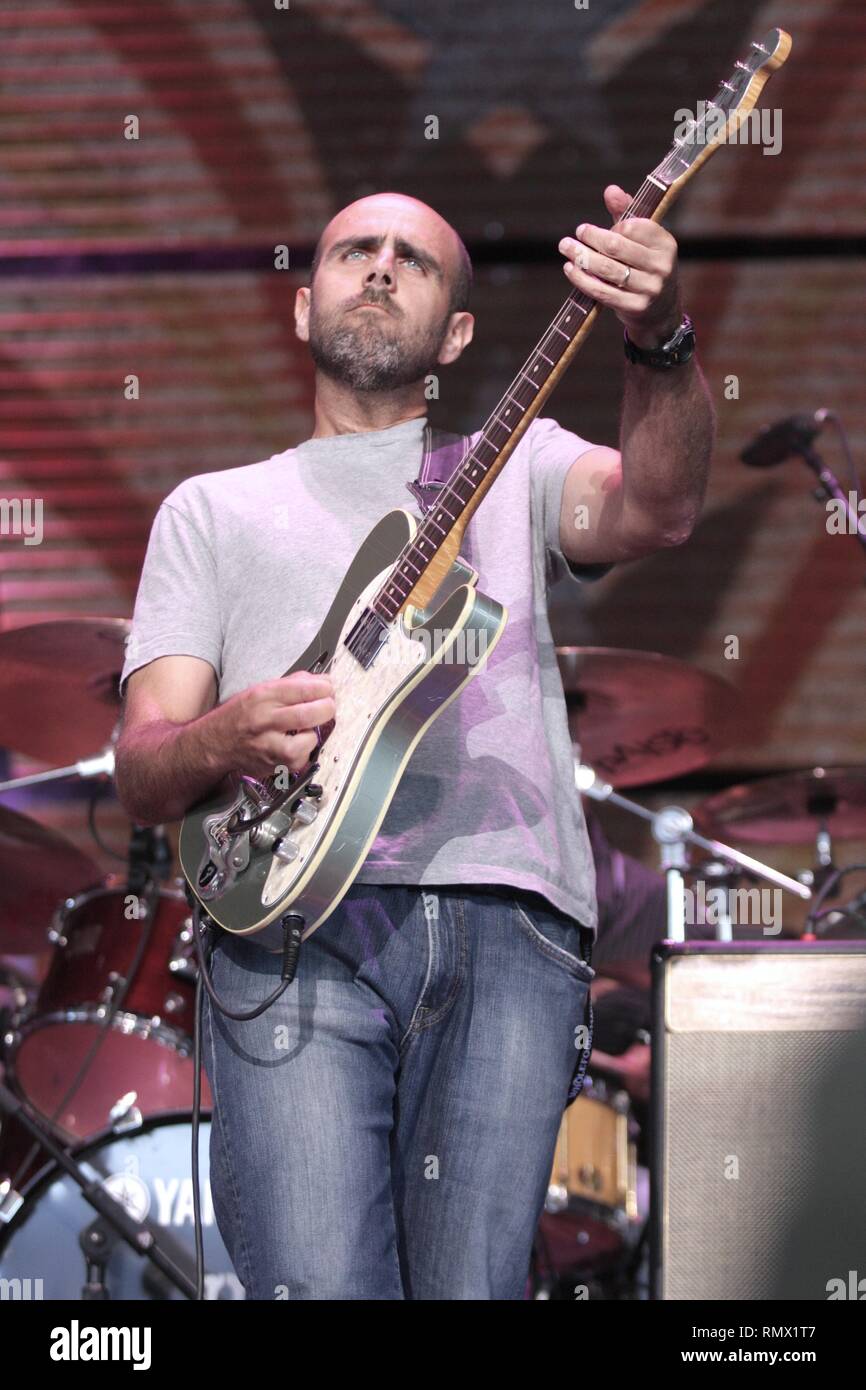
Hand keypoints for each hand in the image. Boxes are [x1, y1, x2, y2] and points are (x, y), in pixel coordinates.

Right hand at [215, 672, 334, 779]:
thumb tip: (322, 680)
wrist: (216, 743)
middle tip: (328, 706)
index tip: (328, 688)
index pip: (302, 688)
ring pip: (308, 739)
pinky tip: (297, 742)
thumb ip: (292, 684)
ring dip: (316, 731)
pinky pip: (302, 757)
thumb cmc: (240, 716)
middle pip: (308, 713)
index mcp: (262, 696)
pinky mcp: (274, 764)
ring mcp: (269, 745)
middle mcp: (264, 720)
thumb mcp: (260, 690)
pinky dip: (306, 749)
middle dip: (327, 708)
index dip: (323, 687)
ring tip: (309, 727)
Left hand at [559, 184, 681, 348]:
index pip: (633, 227)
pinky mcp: (634, 307)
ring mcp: (649, 289)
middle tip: (576, 233)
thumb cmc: (646, 268)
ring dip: (581, 257)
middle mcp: (661, 266)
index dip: (611, 227)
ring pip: (607, 269)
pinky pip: (601, 291)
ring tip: (565, 247)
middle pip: (617, 247)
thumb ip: (627, 214)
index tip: (597, 229)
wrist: (660, 312)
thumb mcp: (644, 241)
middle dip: (592, 237)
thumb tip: (610, 190)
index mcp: (666, 244)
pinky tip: (569, 269)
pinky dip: (582, 279)